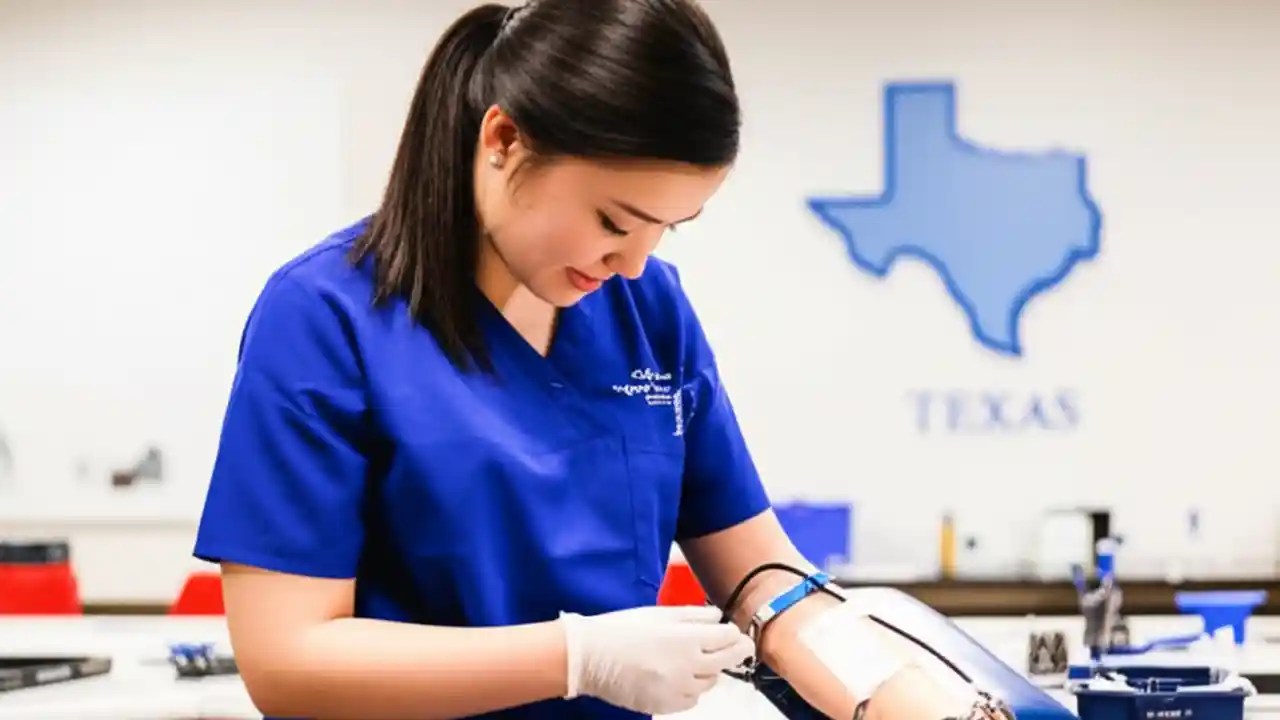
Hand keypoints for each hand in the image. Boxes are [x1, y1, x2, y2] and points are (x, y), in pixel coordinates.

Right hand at [560, 604, 753, 714]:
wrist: (590, 657)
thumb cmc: (621, 629)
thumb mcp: (659, 613)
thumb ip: (694, 615)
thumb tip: (717, 617)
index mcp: (686, 638)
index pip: (729, 638)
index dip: (734, 633)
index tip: (733, 632)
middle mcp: (687, 666)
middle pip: (728, 661)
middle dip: (735, 652)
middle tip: (735, 647)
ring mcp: (677, 689)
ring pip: (710, 683)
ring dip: (708, 671)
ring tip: (691, 660)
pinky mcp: (665, 706)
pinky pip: (692, 700)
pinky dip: (690, 689)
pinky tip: (677, 677)